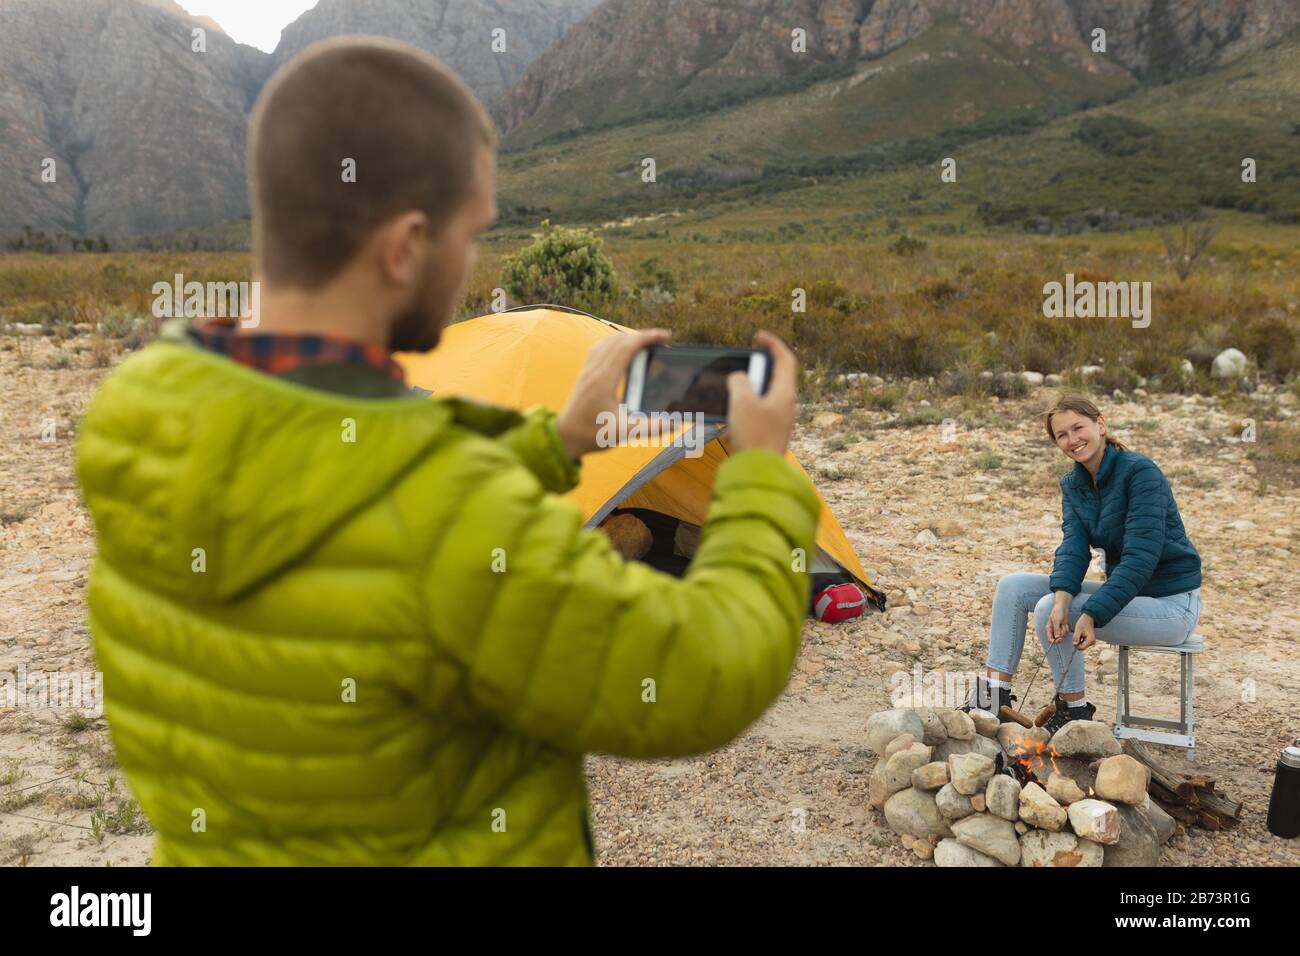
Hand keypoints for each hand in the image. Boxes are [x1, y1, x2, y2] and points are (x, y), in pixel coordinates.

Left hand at [556, 328, 670, 458]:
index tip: (665, 337)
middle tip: (663, 340)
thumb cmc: (591, 435)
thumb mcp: (623, 433)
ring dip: (629, 337)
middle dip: (642, 335)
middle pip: (619, 340)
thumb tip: (672, 423)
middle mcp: (594, 371)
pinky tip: (623, 349)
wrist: (564, 438)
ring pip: (608, 341)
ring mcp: (587, 370)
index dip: (647, 338)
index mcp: (603, 381)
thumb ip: (649, 429)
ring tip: (647, 342)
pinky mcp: (584, 374)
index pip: (626, 348)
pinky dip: (615, 342)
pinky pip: (600, 348)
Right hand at [725, 331, 797, 454]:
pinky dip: (743, 412)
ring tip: (730, 397)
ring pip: (763, 397)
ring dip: (746, 393)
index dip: (773, 344)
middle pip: (775, 377)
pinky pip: (756, 415)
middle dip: (756, 370)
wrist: (759, 473)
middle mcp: (786, 406)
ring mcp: (779, 421)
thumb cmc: (754, 435)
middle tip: (741, 367)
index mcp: (785, 393)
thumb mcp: (741, 400)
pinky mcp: (769, 435)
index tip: (758, 336)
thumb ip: (739, 381)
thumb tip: (738, 379)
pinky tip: (729, 423)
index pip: (785, 359)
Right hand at [1047, 593, 1070, 643]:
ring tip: (1063, 624)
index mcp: (1049, 629)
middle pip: (1057, 639)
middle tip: (1063, 630)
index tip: (1059, 639)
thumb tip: (1057, 637)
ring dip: (1064, 631)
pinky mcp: (1063, 628)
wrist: (1062, 607)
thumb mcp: (1056, 620)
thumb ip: (1056, 629)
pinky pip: (1066, 633)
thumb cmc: (1057, 612)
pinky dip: (1067, 629)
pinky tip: (1065, 623)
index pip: (1050, 639)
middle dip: (1061, 636)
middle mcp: (1053, 630)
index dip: (1054, 641)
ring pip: (1062, 636)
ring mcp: (1059, 630)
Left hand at [1072, 613, 1095, 649]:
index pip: (1081, 647)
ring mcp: (1091, 642)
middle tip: (1076, 636)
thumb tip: (1074, 644)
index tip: (1074, 639)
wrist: (1088, 619)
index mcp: (1090, 640)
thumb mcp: (1078, 629)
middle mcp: (1092, 642)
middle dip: (1077, 643)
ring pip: (1082, 646)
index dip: (1075, 644)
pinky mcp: (1090, 641)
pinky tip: (1080, 635)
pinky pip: (1083, 643)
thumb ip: (1076, 637)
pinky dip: (1080, 640)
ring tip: (1078, 634)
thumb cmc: (1083, 623)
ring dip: (1078, 641)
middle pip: (1081, 647)